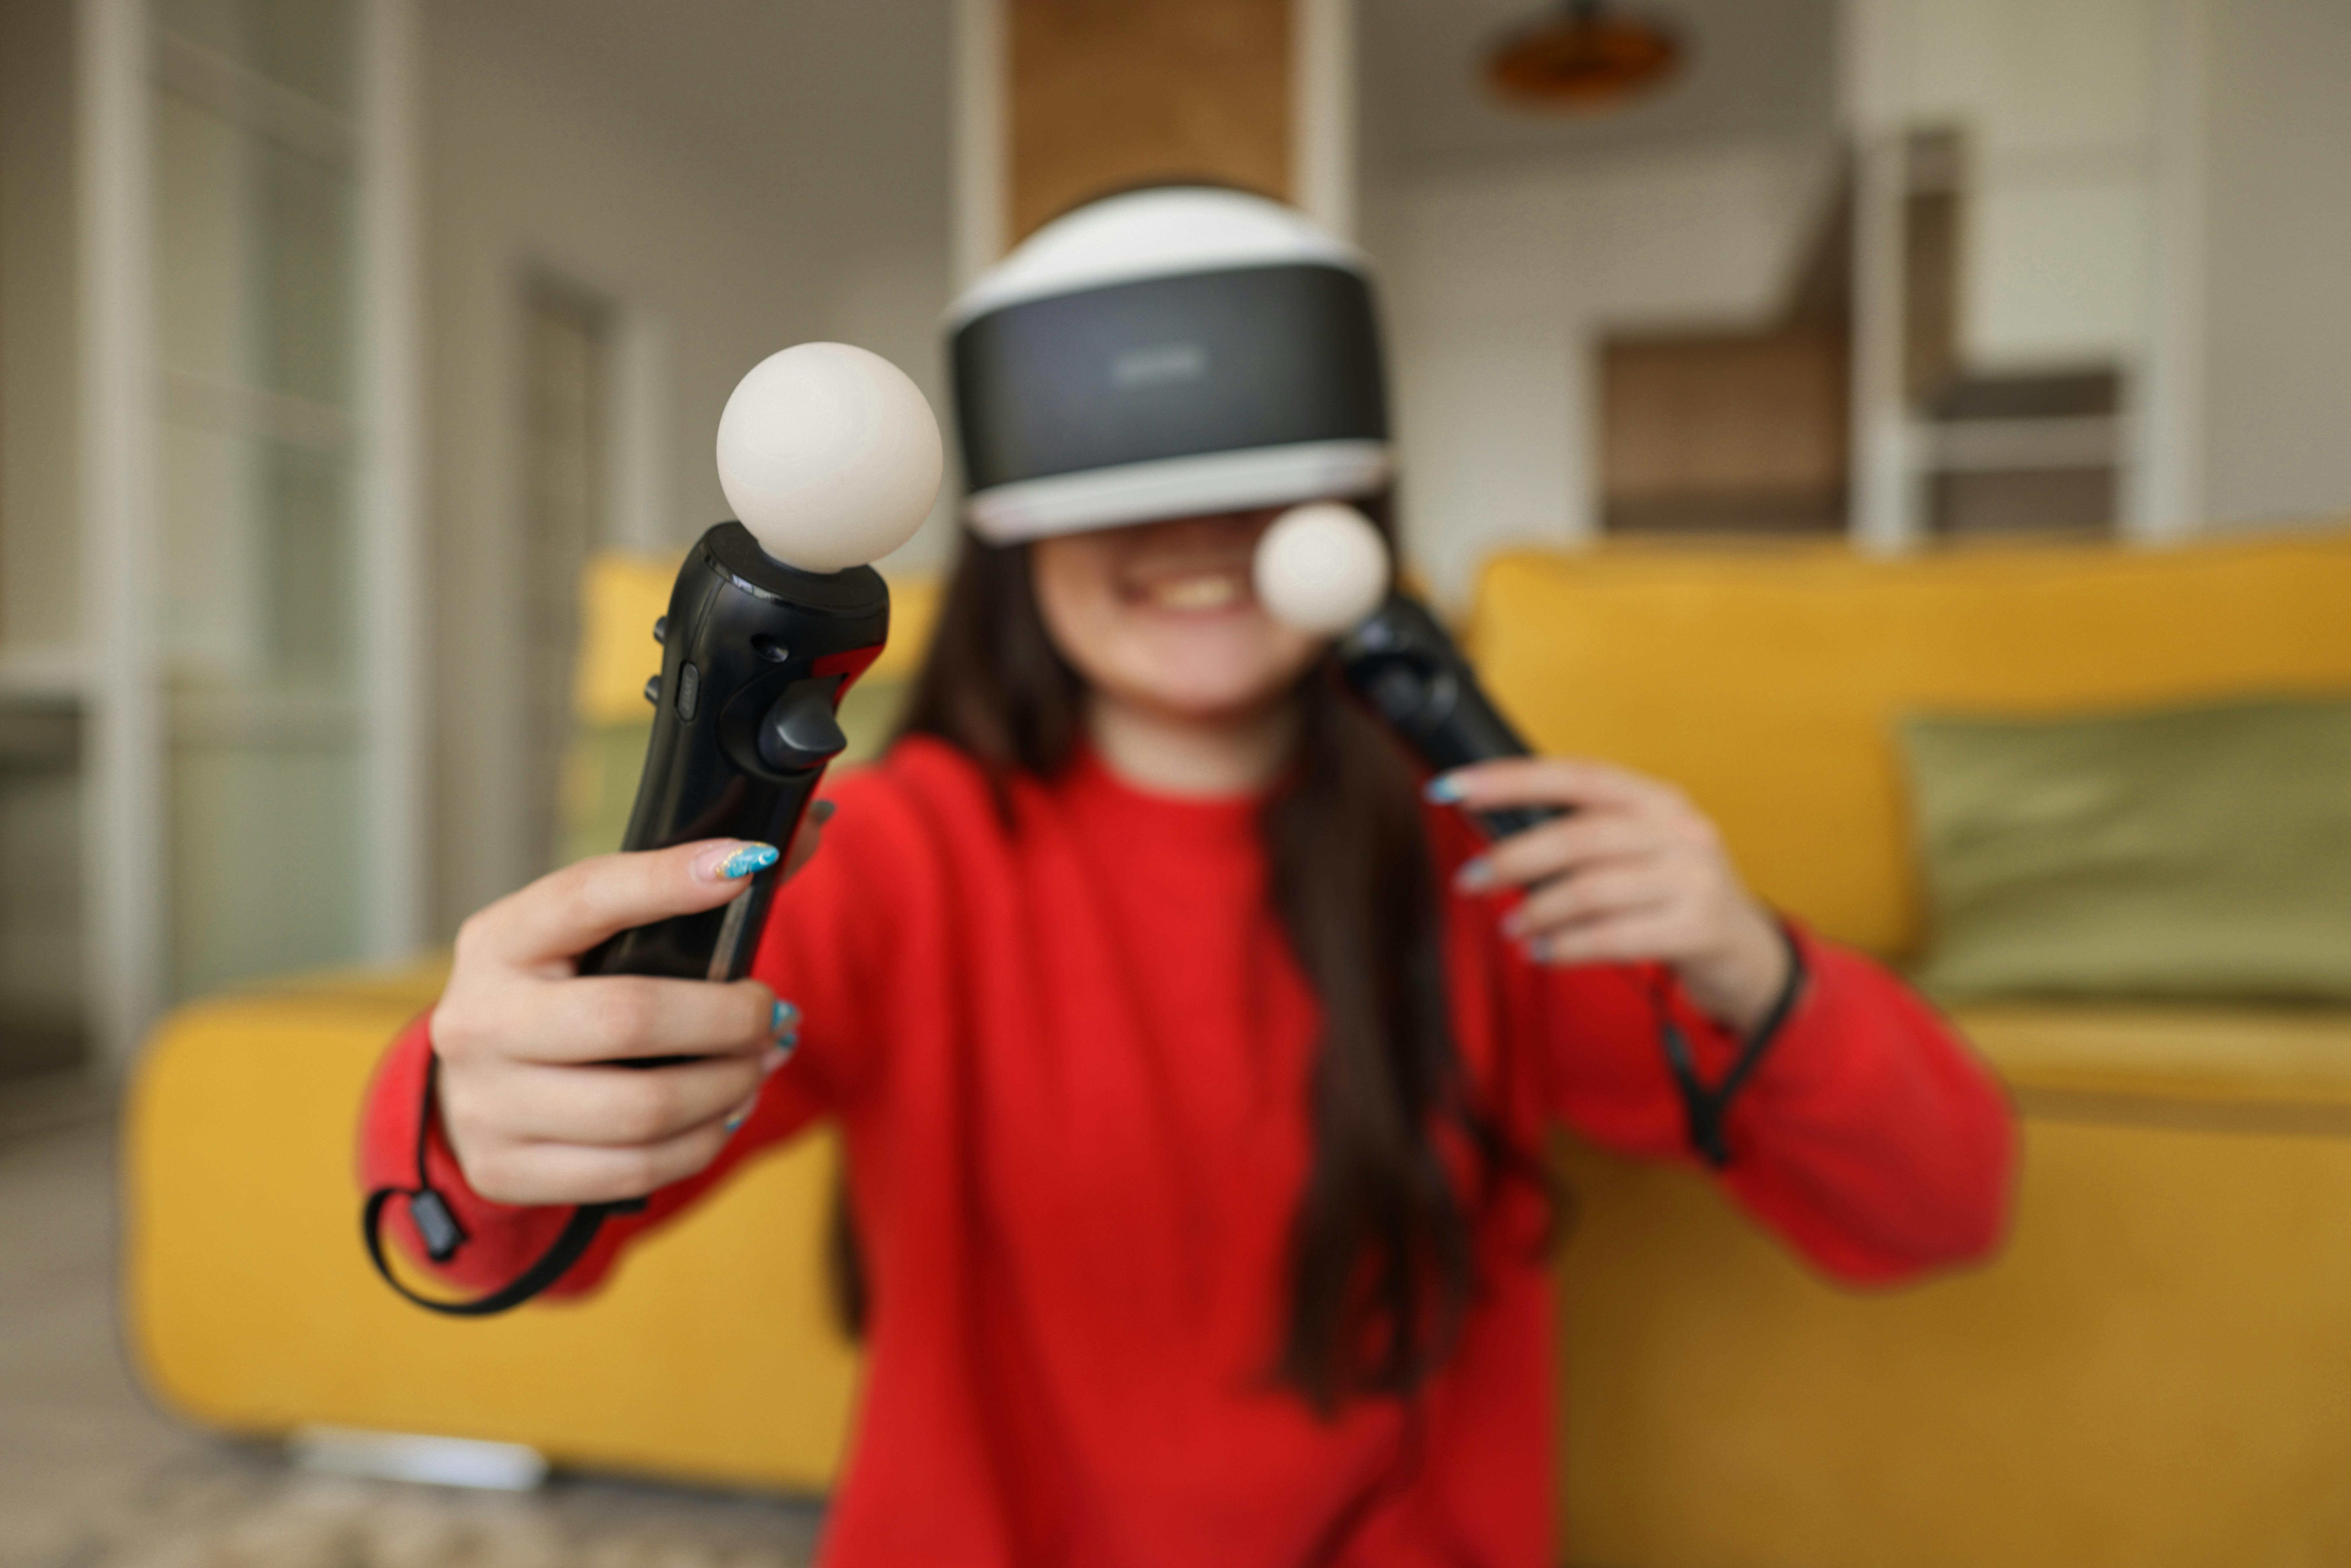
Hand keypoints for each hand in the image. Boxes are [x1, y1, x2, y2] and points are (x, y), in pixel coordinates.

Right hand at [429, 812, 826, 1206]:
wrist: (478, 1088)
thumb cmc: (563, 993)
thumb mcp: (594, 935)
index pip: (584, 895)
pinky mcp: (508, 1170)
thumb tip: (815, 827)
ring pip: (644, 1108)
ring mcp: (487, 1104)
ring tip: (762, 1062)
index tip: (748, 864)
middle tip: (775, 1013)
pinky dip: (702, 1142)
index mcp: (500, 940)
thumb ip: (696, 882)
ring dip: (730, 1086)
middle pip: (630, 1019)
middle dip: (730, 1018)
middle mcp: (479, 1019)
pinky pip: (636, 1168)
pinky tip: (725, 1113)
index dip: (667, 880)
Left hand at [1431, 759, 1788, 1033]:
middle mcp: (1680, 829)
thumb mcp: (1639, 850)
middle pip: (1578, 836)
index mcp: (1658, 799)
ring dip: (1537, 910)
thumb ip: (1583, 836)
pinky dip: (1568, 947)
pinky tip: (1542, 954)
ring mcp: (1694, 878)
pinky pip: (1614, 936)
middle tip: (1470, 881)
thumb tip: (1496, 833)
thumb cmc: (1672, 896)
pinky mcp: (1698, 928)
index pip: (1574, 775)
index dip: (1510, 779)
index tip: (1453, 788)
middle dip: (1513, 858)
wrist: (1747, 953)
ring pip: (1592, 889)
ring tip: (1511, 927)